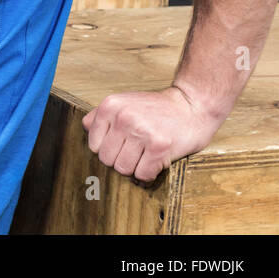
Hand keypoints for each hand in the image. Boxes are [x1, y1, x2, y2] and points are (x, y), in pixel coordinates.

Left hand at [81, 86, 226, 181]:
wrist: (192, 105)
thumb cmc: (156, 108)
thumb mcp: (123, 102)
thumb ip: (101, 116)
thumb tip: (85, 130)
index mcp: (110, 106)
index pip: (94, 144)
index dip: (108, 149)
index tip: (122, 145)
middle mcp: (123, 117)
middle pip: (106, 159)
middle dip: (120, 160)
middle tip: (136, 152)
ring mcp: (141, 132)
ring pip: (123, 169)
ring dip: (135, 167)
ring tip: (145, 156)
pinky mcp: (159, 147)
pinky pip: (142, 174)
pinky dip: (148, 173)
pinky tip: (156, 162)